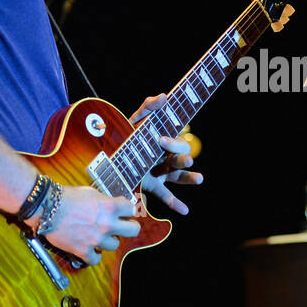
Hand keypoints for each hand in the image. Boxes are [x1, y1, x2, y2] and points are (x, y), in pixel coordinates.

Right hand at [35, 185, 137, 266]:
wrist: (47, 207)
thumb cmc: (66, 197)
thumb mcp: (91, 192)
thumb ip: (105, 201)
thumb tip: (112, 205)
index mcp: (110, 206)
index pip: (132, 209)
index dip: (127, 210)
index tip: (124, 211)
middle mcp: (107, 224)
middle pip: (133, 230)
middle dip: (129, 227)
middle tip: (124, 226)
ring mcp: (96, 238)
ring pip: (115, 245)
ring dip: (109, 240)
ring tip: (102, 236)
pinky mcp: (83, 250)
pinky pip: (96, 259)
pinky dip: (95, 256)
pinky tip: (93, 251)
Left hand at [130, 94, 202, 215]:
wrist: (106, 154)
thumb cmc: (125, 136)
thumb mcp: (135, 120)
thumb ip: (148, 107)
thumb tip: (164, 95)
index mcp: (164, 142)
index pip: (176, 142)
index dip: (172, 141)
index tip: (160, 140)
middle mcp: (165, 157)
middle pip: (181, 157)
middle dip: (182, 157)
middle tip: (183, 158)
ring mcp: (160, 172)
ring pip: (179, 175)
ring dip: (190, 177)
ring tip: (199, 178)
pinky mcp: (152, 185)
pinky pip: (166, 195)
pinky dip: (176, 203)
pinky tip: (185, 211)